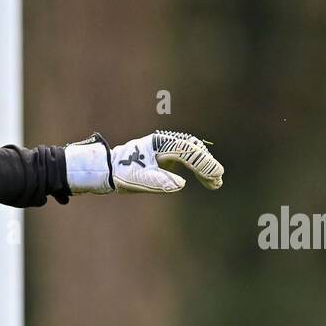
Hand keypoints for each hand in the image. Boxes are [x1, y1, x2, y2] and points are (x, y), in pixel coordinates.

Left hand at [66, 130, 223, 193]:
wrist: (108, 168)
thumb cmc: (121, 174)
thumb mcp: (138, 181)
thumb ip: (158, 182)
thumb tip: (181, 184)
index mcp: (158, 144)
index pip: (187, 152)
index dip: (203, 164)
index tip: (215, 176)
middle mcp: (164, 141)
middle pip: (193, 148)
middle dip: (207, 164)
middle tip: (217, 181)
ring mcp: (166, 146)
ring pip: (193, 151)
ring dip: (205, 165)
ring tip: (215, 182)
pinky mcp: (167, 154)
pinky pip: (189, 156)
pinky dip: (199, 166)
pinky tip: (206, 178)